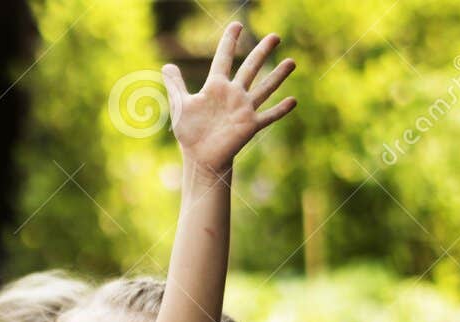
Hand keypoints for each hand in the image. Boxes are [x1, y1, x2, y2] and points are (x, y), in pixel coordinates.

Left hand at [164, 22, 295, 176]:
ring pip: (264, 88)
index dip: (229, 42)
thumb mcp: (180, 107)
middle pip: (250, 68)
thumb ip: (175, 86)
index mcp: (216, 87)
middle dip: (262, 52)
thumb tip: (166, 66)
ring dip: (278, 76)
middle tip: (276, 36)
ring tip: (292, 61)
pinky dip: (280, 110)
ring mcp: (243, 109)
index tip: (237, 25)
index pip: (223, 59)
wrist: (201, 157)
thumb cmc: (191, 133)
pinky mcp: (250, 125)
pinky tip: (293, 100)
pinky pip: (268, 116)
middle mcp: (233, 94)